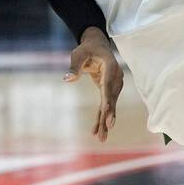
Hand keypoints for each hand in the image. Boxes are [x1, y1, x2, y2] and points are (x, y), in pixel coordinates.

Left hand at [64, 28, 122, 142]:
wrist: (97, 45)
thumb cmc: (87, 48)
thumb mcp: (78, 54)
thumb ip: (74, 66)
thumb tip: (67, 79)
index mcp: (110, 67)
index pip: (108, 86)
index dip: (108, 100)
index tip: (107, 112)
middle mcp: (116, 77)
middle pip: (111, 99)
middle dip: (109, 115)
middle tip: (107, 128)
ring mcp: (115, 85)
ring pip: (110, 105)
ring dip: (106, 121)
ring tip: (101, 139)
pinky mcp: (110, 90)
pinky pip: (106, 105)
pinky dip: (101, 117)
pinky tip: (96, 131)